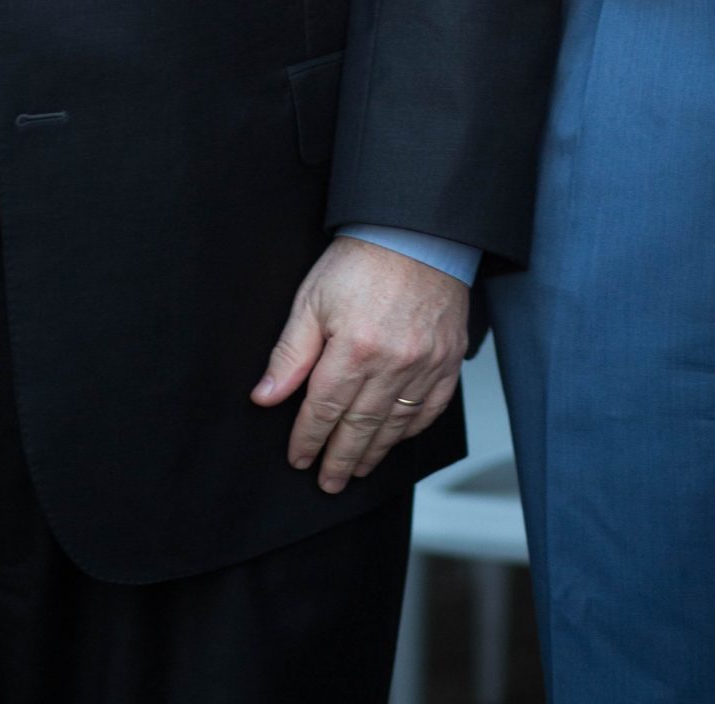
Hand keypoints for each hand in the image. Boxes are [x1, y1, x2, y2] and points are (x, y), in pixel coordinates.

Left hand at [251, 236, 467, 492]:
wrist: (417, 232)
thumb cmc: (362, 259)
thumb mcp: (312, 299)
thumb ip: (290, 353)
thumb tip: (265, 396)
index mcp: (354, 348)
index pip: (324, 409)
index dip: (308, 438)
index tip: (298, 457)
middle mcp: (393, 362)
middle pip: (360, 426)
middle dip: (339, 458)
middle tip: (327, 482)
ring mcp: (426, 363)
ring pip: (395, 424)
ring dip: (372, 452)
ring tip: (355, 469)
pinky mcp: (449, 358)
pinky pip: (430, 408)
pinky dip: (411, 429)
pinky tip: (395, 438)